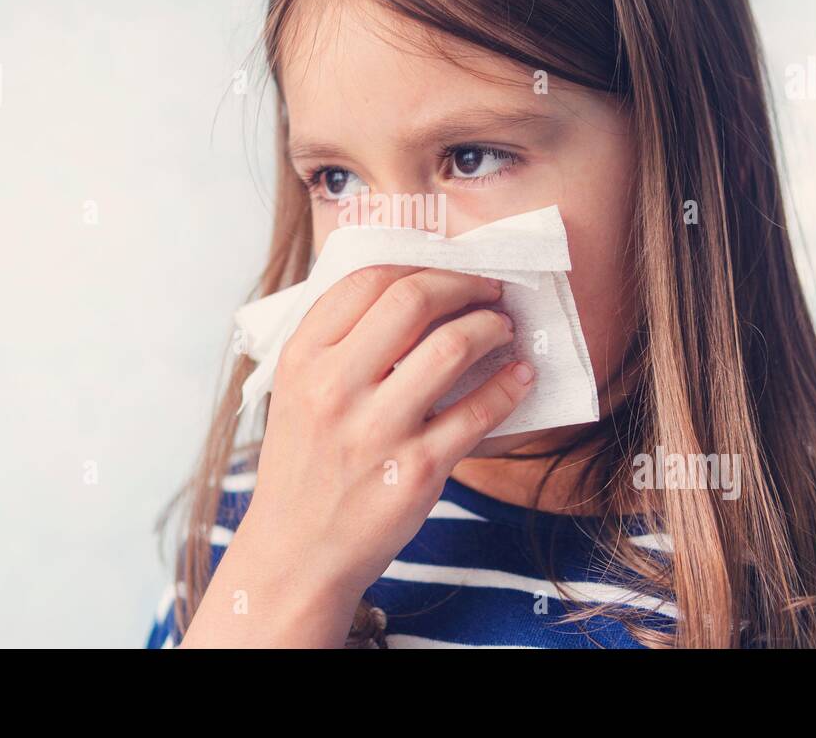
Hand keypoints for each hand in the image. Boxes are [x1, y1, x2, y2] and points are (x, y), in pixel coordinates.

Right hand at [180, 265, 535, 646]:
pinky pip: (478, 413)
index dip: (419, 261)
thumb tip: (409, 285)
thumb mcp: (295, 392)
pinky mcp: (417, 471)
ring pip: (451, 347)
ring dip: (491, 327)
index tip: (448, 269)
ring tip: (503, 329)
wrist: (296, 553)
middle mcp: (333, 388)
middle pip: (412, 299)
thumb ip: (337, 340)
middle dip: (463, 284)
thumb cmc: (305, 464)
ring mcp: (376, 431)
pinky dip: (509, 386)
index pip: (366, 279)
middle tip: (488, 291)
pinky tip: (520, 375)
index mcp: (302, 358)